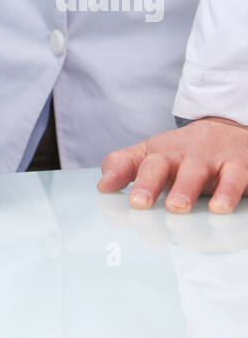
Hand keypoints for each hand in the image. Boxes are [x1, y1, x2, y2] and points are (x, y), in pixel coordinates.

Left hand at [98, 117, 247, 213]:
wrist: (230, 130)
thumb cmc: (186, 151)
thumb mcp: (154, 154)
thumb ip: (125, 166)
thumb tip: (103, 185)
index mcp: (163, 154)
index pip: (143, 163)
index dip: (128, 176)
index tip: (116, 193)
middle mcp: (186, 155)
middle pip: (168, 165)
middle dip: (156, 184)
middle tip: (148, 204)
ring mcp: (213, 160)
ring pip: (199, 171)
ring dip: (188, 188)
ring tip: (179, 207)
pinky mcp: (240, 167)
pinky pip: (236, 179)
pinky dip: (230, 192)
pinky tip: (222, 207)